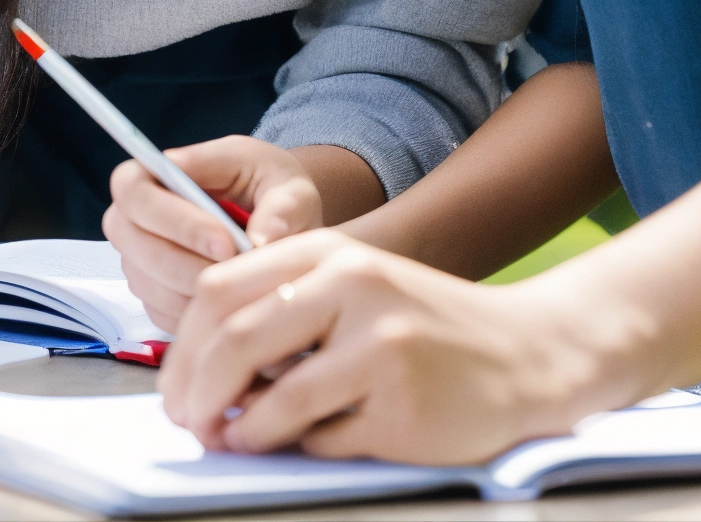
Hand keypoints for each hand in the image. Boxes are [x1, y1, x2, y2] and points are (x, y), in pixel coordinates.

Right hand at [104, 136, 321, 332]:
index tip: (226, 242)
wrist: (279, 220)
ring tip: (243, 285)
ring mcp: (139, 260)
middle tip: (239, 273)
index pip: (134, 190)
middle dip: (187, 263)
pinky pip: (162, 313)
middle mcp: (136, 217)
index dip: (173, 218)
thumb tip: (263, 239)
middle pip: (134, 244)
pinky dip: (198, 314)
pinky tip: (234, 303)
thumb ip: (281, 204)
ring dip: (196, 291)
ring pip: (148, 284)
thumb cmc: (273, 189)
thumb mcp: (289, 184)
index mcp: (159, 172)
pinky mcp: (152, 297)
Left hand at [160, 232, 640, 464]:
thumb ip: (286, 312)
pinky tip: (308, 441)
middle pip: (236, 341)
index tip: (174, 387)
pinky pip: (322, 438)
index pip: (222, 289)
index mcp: (333, 253)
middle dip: (195, 395)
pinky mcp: (400, 401)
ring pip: (274, 401)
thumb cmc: (425, 326)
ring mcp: (380, 343)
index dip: (182, 347)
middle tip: (189, 425)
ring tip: (235, 442)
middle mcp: (354, 286)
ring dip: (240, 433)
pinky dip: (300, 448)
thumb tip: (199, 371)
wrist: (526, 351)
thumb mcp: (355, 291)